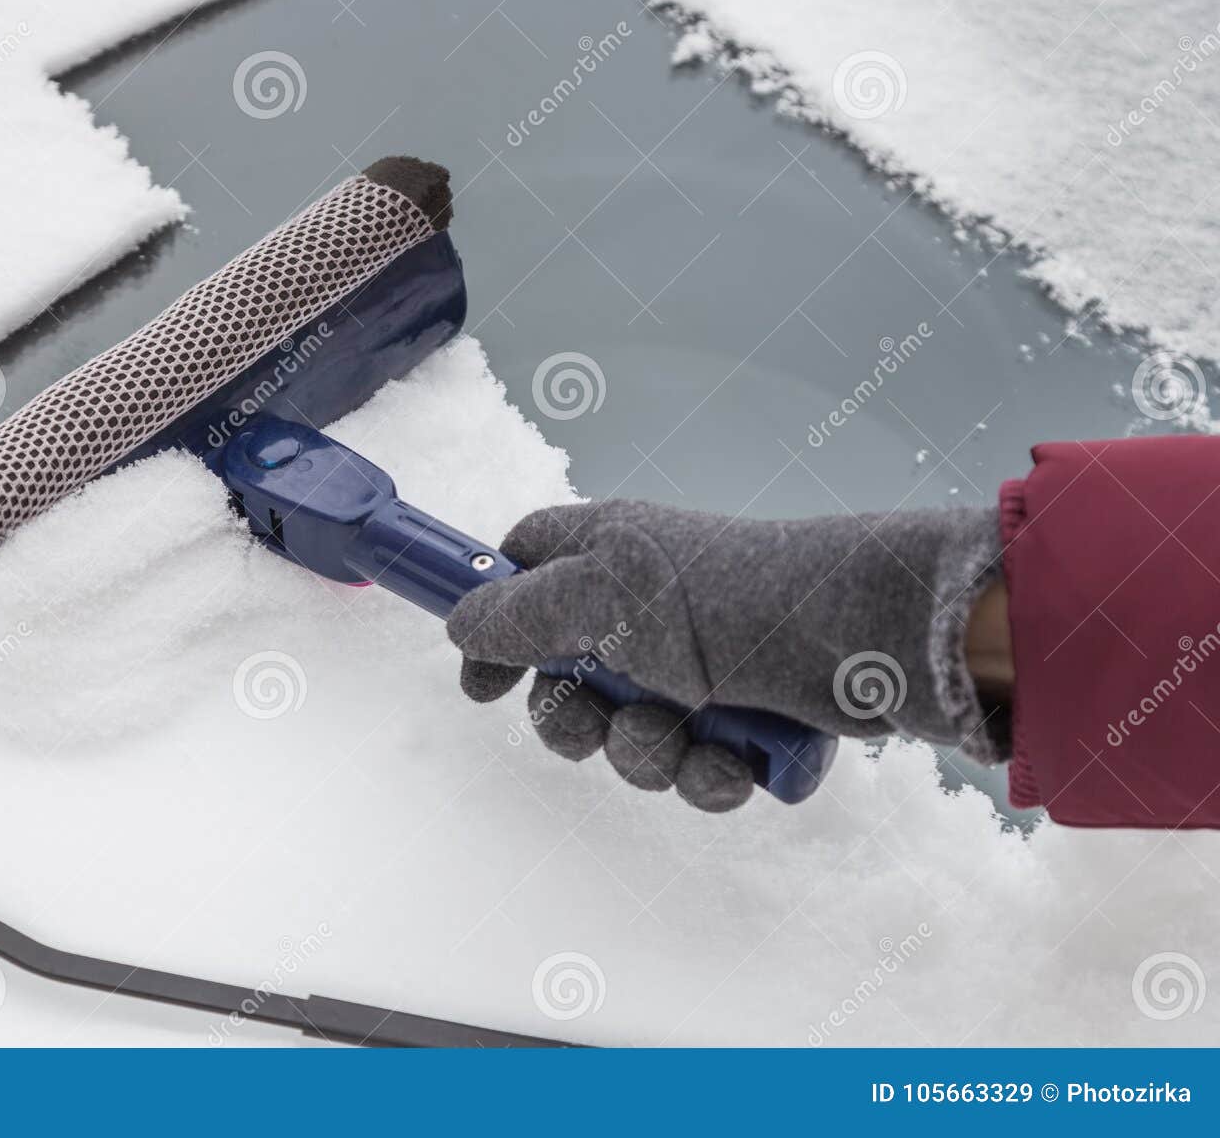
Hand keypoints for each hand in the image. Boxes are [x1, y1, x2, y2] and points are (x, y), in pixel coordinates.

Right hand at [447, 500, 1006, 811]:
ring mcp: (697, 668)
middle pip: (565, 679)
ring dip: (651, 752)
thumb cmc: (739, 597)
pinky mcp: (745, 720)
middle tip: (605, 714)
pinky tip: (737, 761)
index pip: (523, 570)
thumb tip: (458, 622)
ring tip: (693, 731)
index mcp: (609, 556)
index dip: (493, 623)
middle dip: (579, 719)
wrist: (873, 641)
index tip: (484, 684)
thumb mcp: (609, 596)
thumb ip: (521, 612)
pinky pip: (691, 771)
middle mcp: (647, 610)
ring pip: (628, 739)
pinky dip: (709, 774)